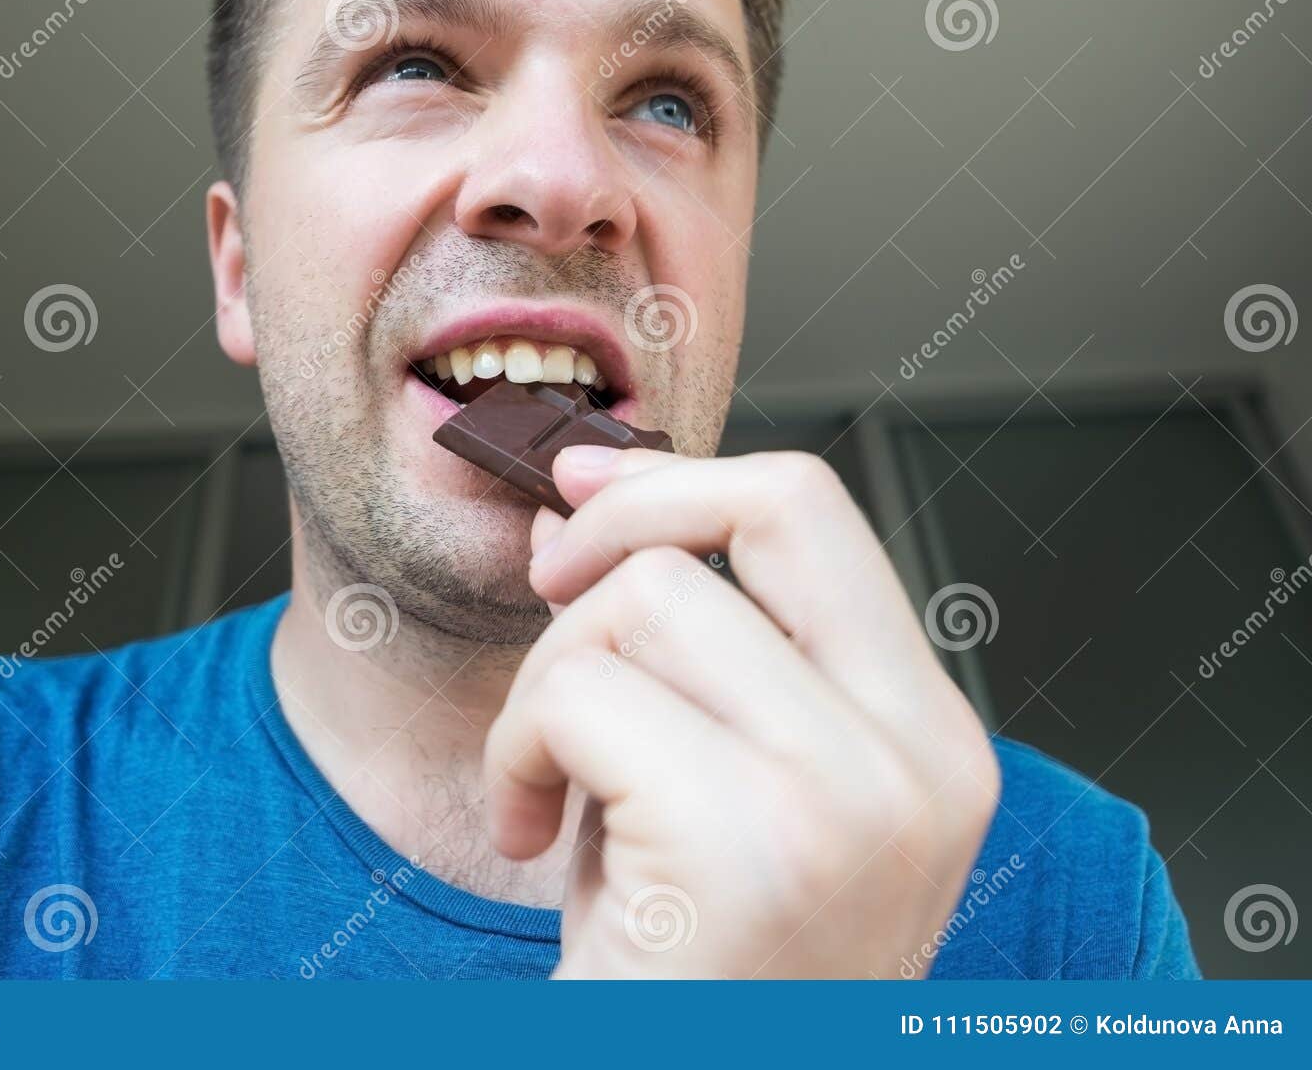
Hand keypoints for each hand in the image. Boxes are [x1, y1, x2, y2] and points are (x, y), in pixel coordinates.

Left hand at [483, 445, 999, 977]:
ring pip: (644, 602)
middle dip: (618, 527)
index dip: (687, 480)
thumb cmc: (689, 967)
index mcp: (930, 741)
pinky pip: (580, 696)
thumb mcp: (737, 794)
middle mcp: (920, 761)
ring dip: (552, 686)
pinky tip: (528, 838)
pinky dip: (517, 754)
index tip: (588, 491)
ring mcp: (849, 800)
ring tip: (553, 790)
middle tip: (548, 587)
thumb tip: (603, 511)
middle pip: (757, 514)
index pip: (821, 518)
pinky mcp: (751, 842)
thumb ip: (712, 661)